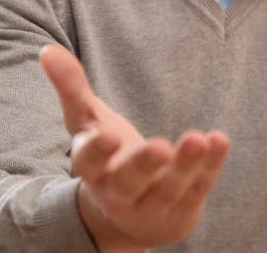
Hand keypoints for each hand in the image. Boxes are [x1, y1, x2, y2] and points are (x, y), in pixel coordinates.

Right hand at [39, 44, 229, 251]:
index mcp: (93, 171)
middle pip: (129, 183)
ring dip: (185, 165)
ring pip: (169, 188)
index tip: (109, 135)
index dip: (97, 151)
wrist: (133, 217)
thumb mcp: (89, 123)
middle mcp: (120, 193)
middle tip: (160, 146)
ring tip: (197, 139)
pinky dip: (210, 165)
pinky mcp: (184, 208)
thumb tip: (47, 50)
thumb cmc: (109, 158)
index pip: (88, 163)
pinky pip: (199, 187)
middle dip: (143, 166)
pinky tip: (219, 140)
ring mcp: (153, 206)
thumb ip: (72, 89)